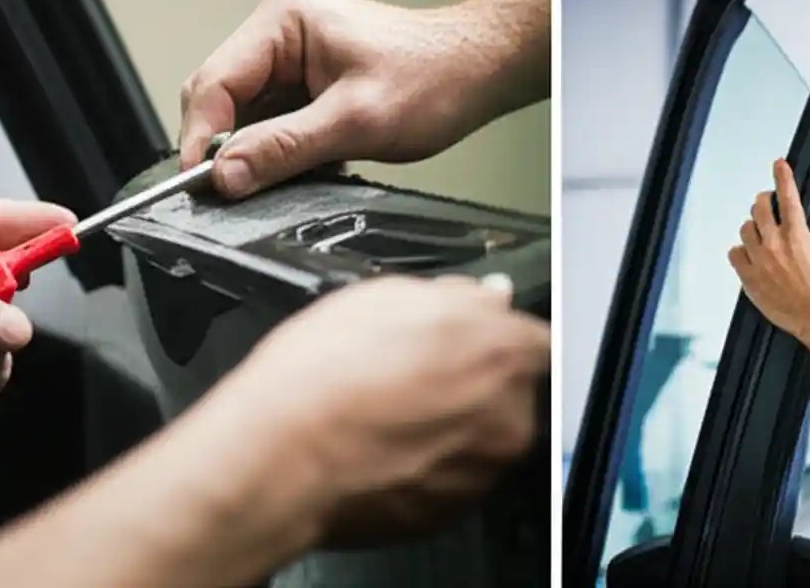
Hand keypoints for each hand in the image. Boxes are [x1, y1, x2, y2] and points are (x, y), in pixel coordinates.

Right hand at [179, 0, 545, 197]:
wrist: (481, 70)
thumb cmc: (435, 76)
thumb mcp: (356, 121)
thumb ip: (285, 148)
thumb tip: (226, 175)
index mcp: (282, 20)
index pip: (214, 83)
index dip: (200, 139)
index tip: (197, 184)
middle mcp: (280, 33)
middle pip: (221, 101)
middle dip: (226, 149)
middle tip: (230, 195)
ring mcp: (293, 60)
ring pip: (246, 119)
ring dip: (258, 155)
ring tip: (283, 180)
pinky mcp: (309, 85)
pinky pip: (274, 125)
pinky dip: (282, 154)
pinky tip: (308, 168)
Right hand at [224, 274, 548, 547]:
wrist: (280, 457)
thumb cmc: (323, 377)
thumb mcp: (389, 296)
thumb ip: (458, 296)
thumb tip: (484, 297)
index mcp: (503, 354)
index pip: (529, 338)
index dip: (490, 336)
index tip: (465, 338)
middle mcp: (507, 417)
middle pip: (509, 391)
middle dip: (472, 381)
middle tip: (412, 373)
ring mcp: (481, 472)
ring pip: (479, 437)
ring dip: (449, 424)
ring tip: (388, 410)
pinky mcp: (450, 512)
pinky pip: (450, 477)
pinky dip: (427, 463)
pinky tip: (383, 445)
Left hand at [727, 160, 809, 340]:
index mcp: (799, 235)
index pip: (788, 197)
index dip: (782, 176)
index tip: (778, 163)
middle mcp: (776, 242)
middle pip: (758, 208)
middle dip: (761, 203)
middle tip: (763, 205)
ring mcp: (760, 258)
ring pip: (744, 229)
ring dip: (750, 229)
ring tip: (755, 235)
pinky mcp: (748, 276)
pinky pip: (735, 254)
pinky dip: (739, 253)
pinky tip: (744, 257)